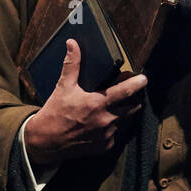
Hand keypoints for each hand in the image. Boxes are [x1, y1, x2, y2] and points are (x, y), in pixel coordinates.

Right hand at [22, 39, 146, 170]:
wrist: (46, 142)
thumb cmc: (55, 113)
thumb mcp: (63, 87)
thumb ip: (72, 65)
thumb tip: (73, 44)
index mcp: (97, 103)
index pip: (125, 91)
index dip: (137, 83)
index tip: (144, 78)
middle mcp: (105, 120)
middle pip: (133, 107)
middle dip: (134, 98)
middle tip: (130, 91)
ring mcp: (107, 135)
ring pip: (126, 121)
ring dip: (125, 112)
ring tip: (118, 105)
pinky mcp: (105, 147)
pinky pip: (117, 134)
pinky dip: (115, 127)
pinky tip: (106, 121)